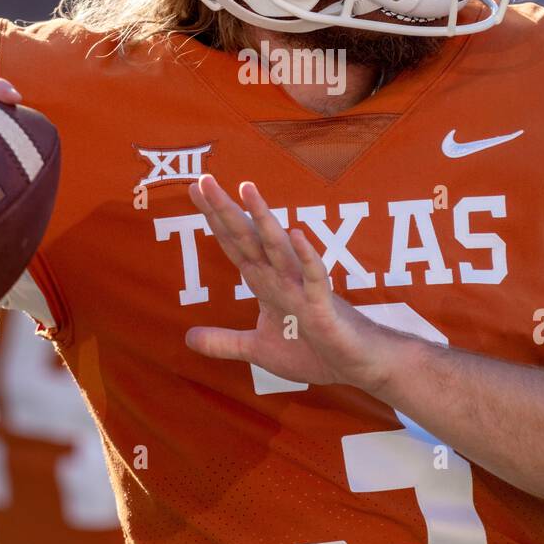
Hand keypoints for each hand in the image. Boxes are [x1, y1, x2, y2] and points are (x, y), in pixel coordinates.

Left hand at [185, 174, 402, 394]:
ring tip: (246, 189)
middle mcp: (281, 278)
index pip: (235, 245)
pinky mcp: (324, 305)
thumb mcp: (258, 349)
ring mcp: (302, 288)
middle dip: (225, 210)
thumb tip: (187, 338)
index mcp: (266, 284)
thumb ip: (224, 342)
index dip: (214, 220)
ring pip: (278, 247)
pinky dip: (306, 257)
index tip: (194, 190)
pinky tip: (296, 235)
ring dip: (263, 219)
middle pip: (248, 238)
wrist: (355, 365)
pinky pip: (316, 277)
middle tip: (204, 179)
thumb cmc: (313, 351)